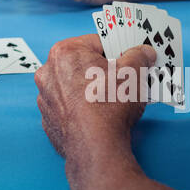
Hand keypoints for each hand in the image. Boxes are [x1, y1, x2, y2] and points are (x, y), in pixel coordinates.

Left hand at [35, 33, 155, 160]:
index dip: (117, 51)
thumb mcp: (133, 72)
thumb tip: (143, 52)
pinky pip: (69, 108)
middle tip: (124, 80)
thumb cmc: (109, 105)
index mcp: (65, 52)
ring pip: (74, 86)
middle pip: (83, 64)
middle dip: (103, 70)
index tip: (129, 59)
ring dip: (91, 90)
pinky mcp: (48, 120)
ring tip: (114, 101)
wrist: (95, 147)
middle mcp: (48, 72)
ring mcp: (45, 97)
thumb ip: (138, 56)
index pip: (96, 42)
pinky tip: (99, 117)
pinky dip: (82, 109)